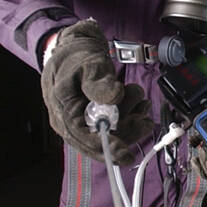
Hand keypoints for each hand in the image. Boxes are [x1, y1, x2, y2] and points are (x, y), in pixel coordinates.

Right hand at [41, 19, 153, 163]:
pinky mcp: (97, 122)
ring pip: (111, 137)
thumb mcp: (87, 63)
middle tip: (144, 118)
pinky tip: (140, 107)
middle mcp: (71, 123)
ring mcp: (84, 124)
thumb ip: (98, 81)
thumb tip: (113, 97)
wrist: (74, 51)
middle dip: (125, 132)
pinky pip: (116, 130)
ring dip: (132, 123)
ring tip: (142, 103)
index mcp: (62, 110)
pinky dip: (132, 119)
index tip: (126, 155)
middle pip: (99, 142)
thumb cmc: (76, 57)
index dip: (105, 147)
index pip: (82, 136)